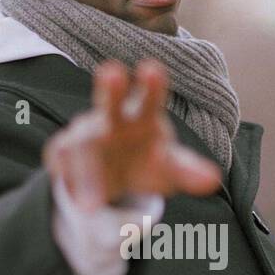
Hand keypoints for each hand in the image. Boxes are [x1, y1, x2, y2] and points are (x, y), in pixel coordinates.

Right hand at [42, 58, 222, 211]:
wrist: (113, 173)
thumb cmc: (146, 160)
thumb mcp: (169, 168)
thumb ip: (188, 171)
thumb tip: (213, 180)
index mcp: (142, 118)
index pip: (150, 99)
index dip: (151, 85)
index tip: (152, 68)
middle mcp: (111, 119)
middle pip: (110, 100)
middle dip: (112, 88)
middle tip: (113, 71)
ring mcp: (84, 134)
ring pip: (83, 145)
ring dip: (87, 172)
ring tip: (92, 205)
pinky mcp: (63, 152)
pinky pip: (60, 159)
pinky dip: (63, 172)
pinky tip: (64, 181)